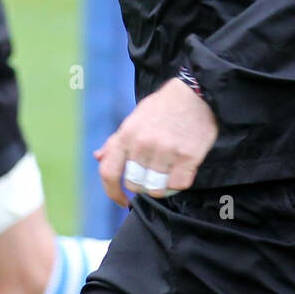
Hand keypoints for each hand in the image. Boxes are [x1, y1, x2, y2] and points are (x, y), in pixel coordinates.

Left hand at [95, 77, 218, 207]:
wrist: (196, 93)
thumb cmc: (164, 106)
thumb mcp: (135, 118)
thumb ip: (116, 141)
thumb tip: (99, 157)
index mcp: (126, 135)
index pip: (109, 172)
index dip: (112, 192)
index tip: (122, 200)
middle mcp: (142, 144)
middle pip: (135, 184)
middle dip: (144, 183)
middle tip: (155, 172)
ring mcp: (165, 151)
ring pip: (156, 188)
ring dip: (162, 185)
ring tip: (169, 171)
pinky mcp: (187, 157)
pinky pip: (178, 185)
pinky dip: (180, 182)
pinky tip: (182, 169)